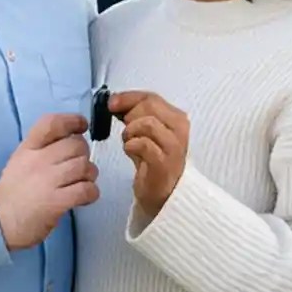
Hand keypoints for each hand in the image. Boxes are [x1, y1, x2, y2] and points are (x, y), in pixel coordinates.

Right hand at [0, 113, 99, 250]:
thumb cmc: (13, 192)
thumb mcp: (20, 160)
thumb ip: (42, 148)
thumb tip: (71, 141)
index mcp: (28, 147)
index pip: (52, 123)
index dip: (72, 121)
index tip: (82, 126)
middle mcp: (38, 160)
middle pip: (76, 145)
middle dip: (84, 154)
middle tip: (78, 167)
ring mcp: (48, 181)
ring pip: (84, 166)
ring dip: (90, 175)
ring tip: (82, 182)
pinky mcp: (57, 202)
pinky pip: (86, 189)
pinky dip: (91, 193)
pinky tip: (83, 198)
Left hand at [110, 90, 189, 219]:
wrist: (163, 194)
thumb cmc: (152, 159)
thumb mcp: (145, 132)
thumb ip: (134, 114)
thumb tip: (114, 101)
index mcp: (177, 118)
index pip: (151, 97)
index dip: (128, 97)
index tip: (112, 103)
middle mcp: (180, 129)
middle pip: (149, 106)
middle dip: (130, 115)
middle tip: (125, 129)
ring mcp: (174, 146)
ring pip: (147, 123)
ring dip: (130, 131)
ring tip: (129, 142)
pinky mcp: (164, 163)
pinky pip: (142, 144)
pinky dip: (130, 146)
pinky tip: (131, 153)